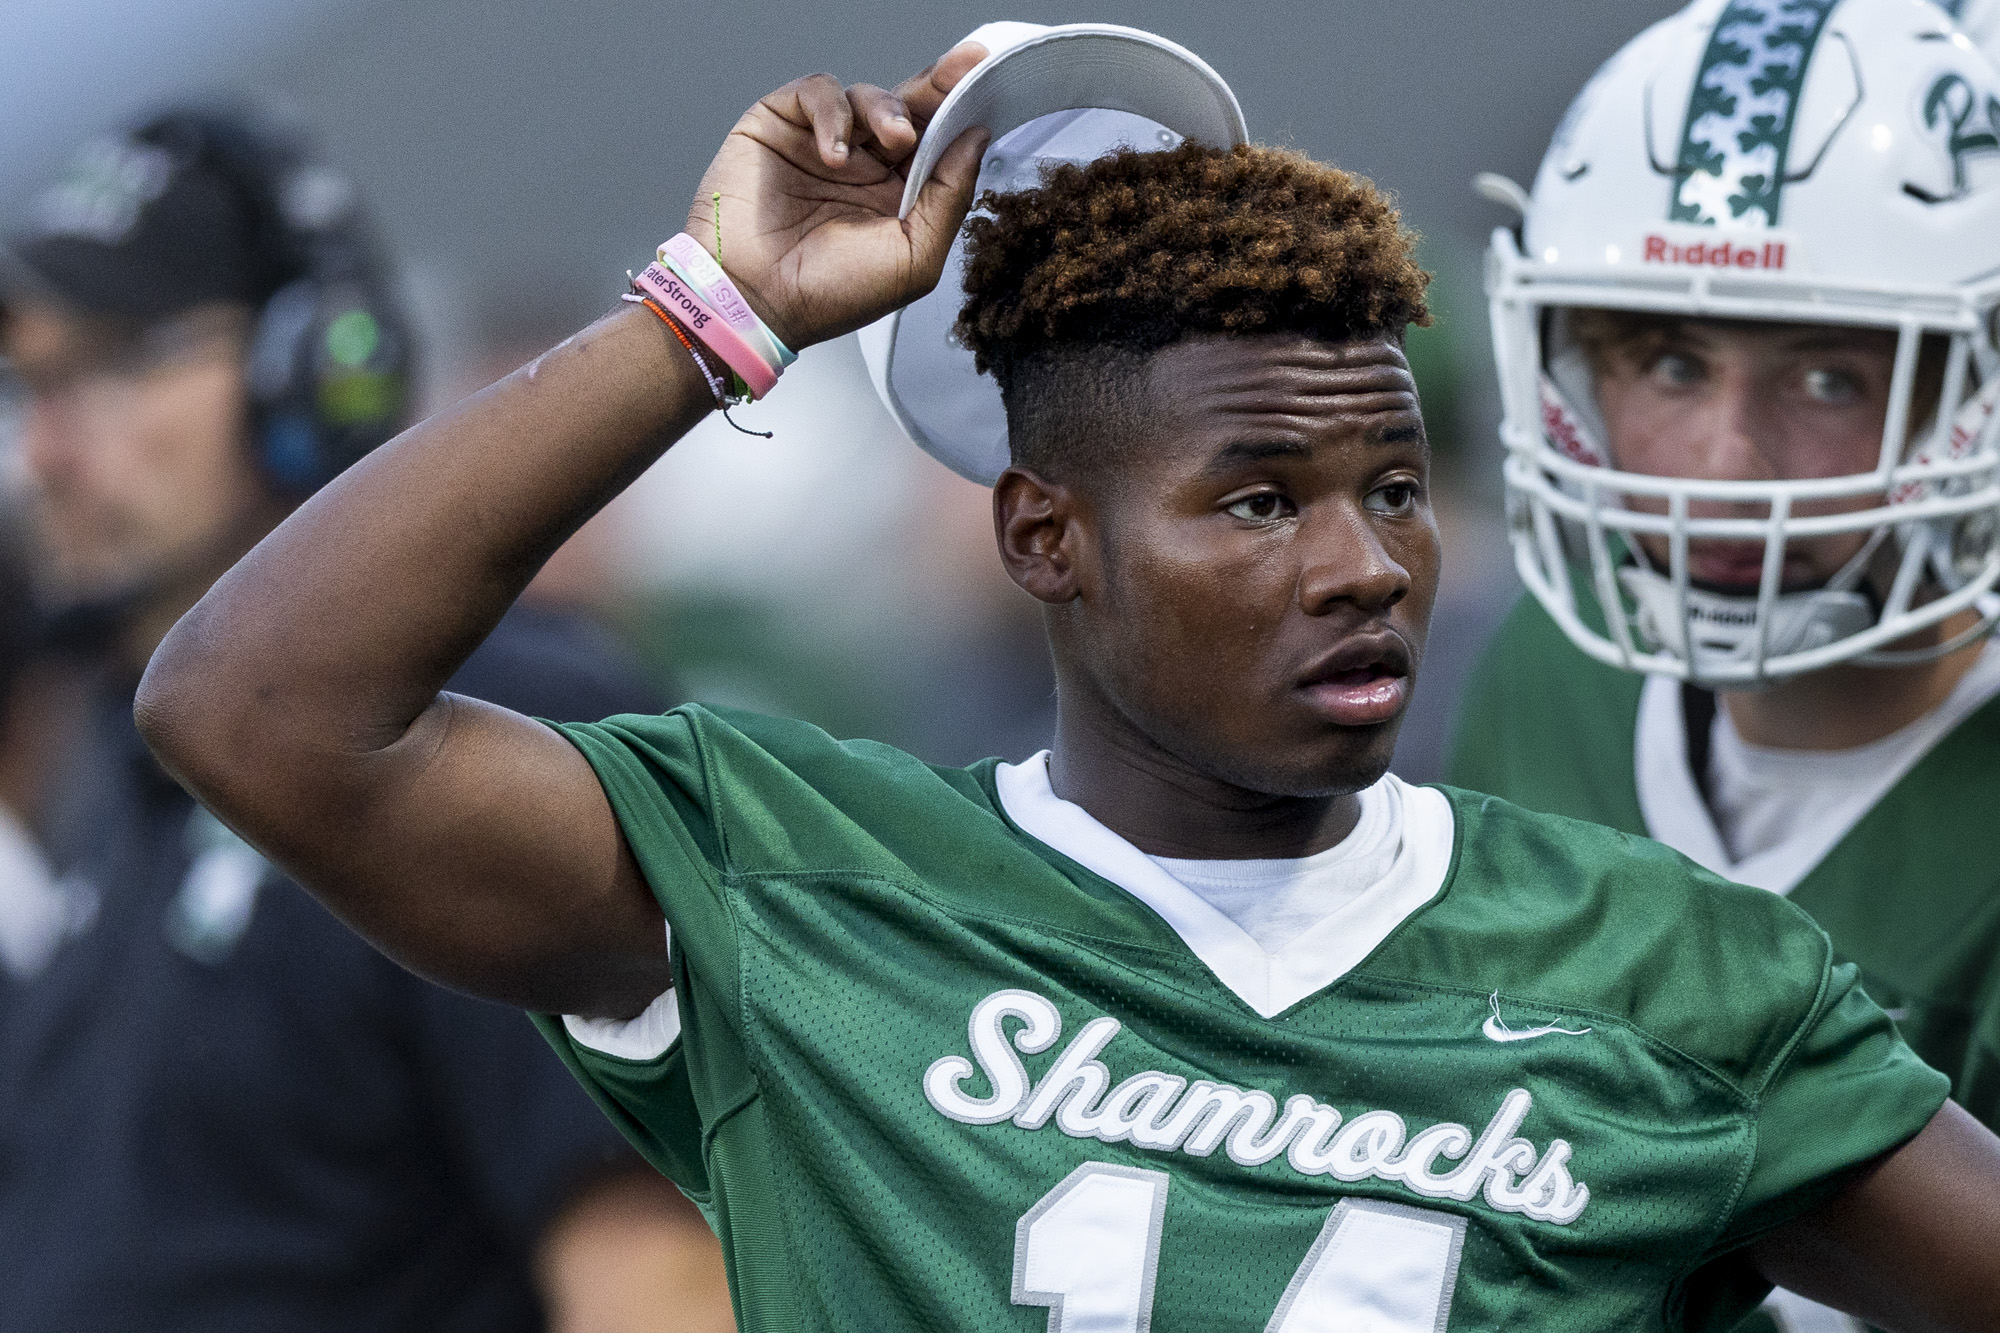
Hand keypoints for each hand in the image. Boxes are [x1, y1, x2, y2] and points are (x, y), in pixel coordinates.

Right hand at [686, 43, 990, 350]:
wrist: (755, 301)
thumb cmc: (830, 295)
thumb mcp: (914, 259)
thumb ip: (950, 198)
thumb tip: (976, 139)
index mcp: (898, 196)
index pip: (936, 141)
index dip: (959, 110)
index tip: (982, 80)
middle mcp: (864, 166)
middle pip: (907, 107)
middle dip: (935, 87)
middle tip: (955, 73)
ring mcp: (822, 143)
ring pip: (867, 95)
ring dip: (887, 108)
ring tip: (893, 138)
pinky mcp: (781, 125)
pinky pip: (817, 93)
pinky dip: (833, 113)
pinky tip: (834, 153)